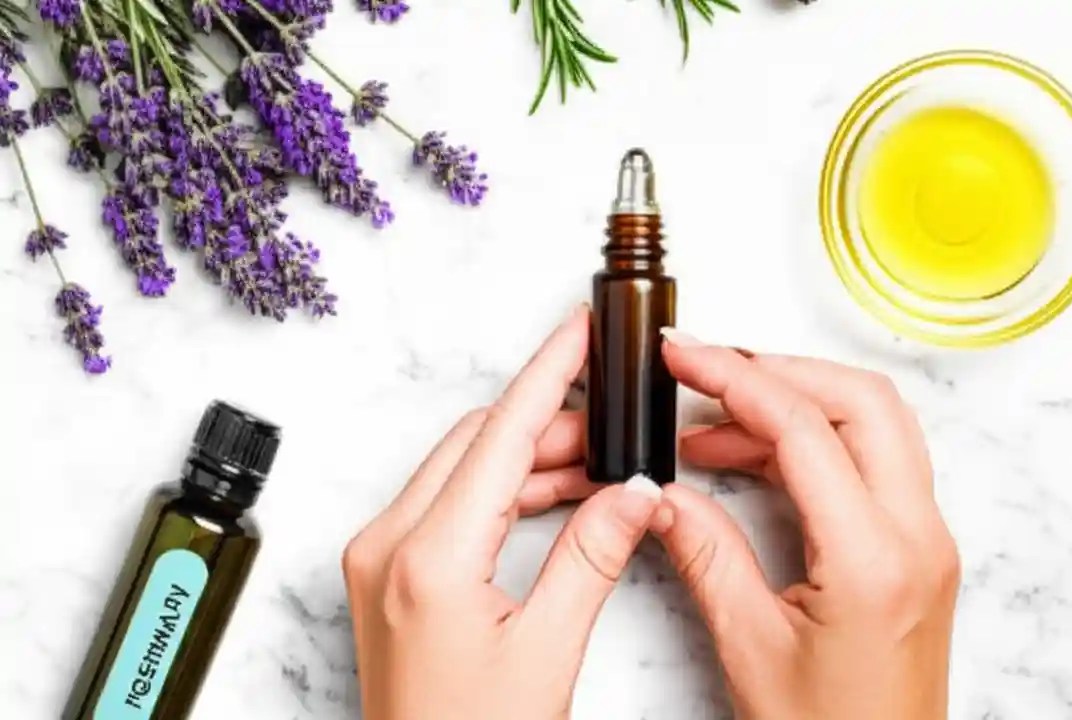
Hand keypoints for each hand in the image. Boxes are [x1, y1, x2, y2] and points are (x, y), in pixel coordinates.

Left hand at [342, 306, 663, 719]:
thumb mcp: (548, 650)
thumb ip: (593, 557)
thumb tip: (634, 491)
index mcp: (426, 559)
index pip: (499, 436)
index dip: (548, 374)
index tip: (578, 330)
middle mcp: (387, 546)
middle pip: (476, 443)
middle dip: (548, 422)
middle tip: (614, 427)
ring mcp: (380, 560)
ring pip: (462, 470)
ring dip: (527, 459)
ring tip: (598, 470)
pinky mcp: (387, 576)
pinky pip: (448, 504)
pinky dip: (501, 493)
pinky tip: (554, 499)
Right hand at [653, 330, 959, 719]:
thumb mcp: (750, 647)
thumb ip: (705, 554)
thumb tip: (662, 494)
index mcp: (874, 560)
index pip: (805, 429)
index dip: (736, 378)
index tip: (684, 356)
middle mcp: (917, 536)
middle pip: (859, 400)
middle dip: (776, 369)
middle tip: (704, 371)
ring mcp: (926, 538)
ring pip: (875, 421)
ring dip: (798, 399)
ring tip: (715, 424)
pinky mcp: (918, 547)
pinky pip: (876, 460)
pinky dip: (817, 439)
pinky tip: (754, 457)